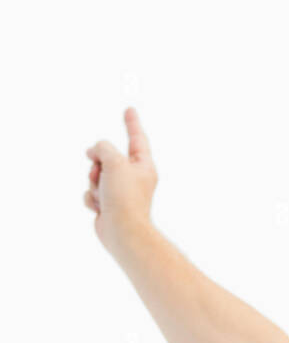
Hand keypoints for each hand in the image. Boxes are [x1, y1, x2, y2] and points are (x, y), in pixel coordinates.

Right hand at [83, 107, 157, 254]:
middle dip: (98, 164)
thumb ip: (103, 148)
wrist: (122, 232)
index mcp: (143, 166)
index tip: (129, 110)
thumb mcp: (115, 161)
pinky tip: (101, 209)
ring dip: (94, 184)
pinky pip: (91, 193)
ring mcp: (119, 192)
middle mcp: (133, 178)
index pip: (136, 138)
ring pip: (95, 175)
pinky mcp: (108, 206)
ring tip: (105, 196)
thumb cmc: (124, 197)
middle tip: (103, 174)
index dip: (132, 123)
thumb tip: (94, 154)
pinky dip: (92, 199)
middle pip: (107, 157)